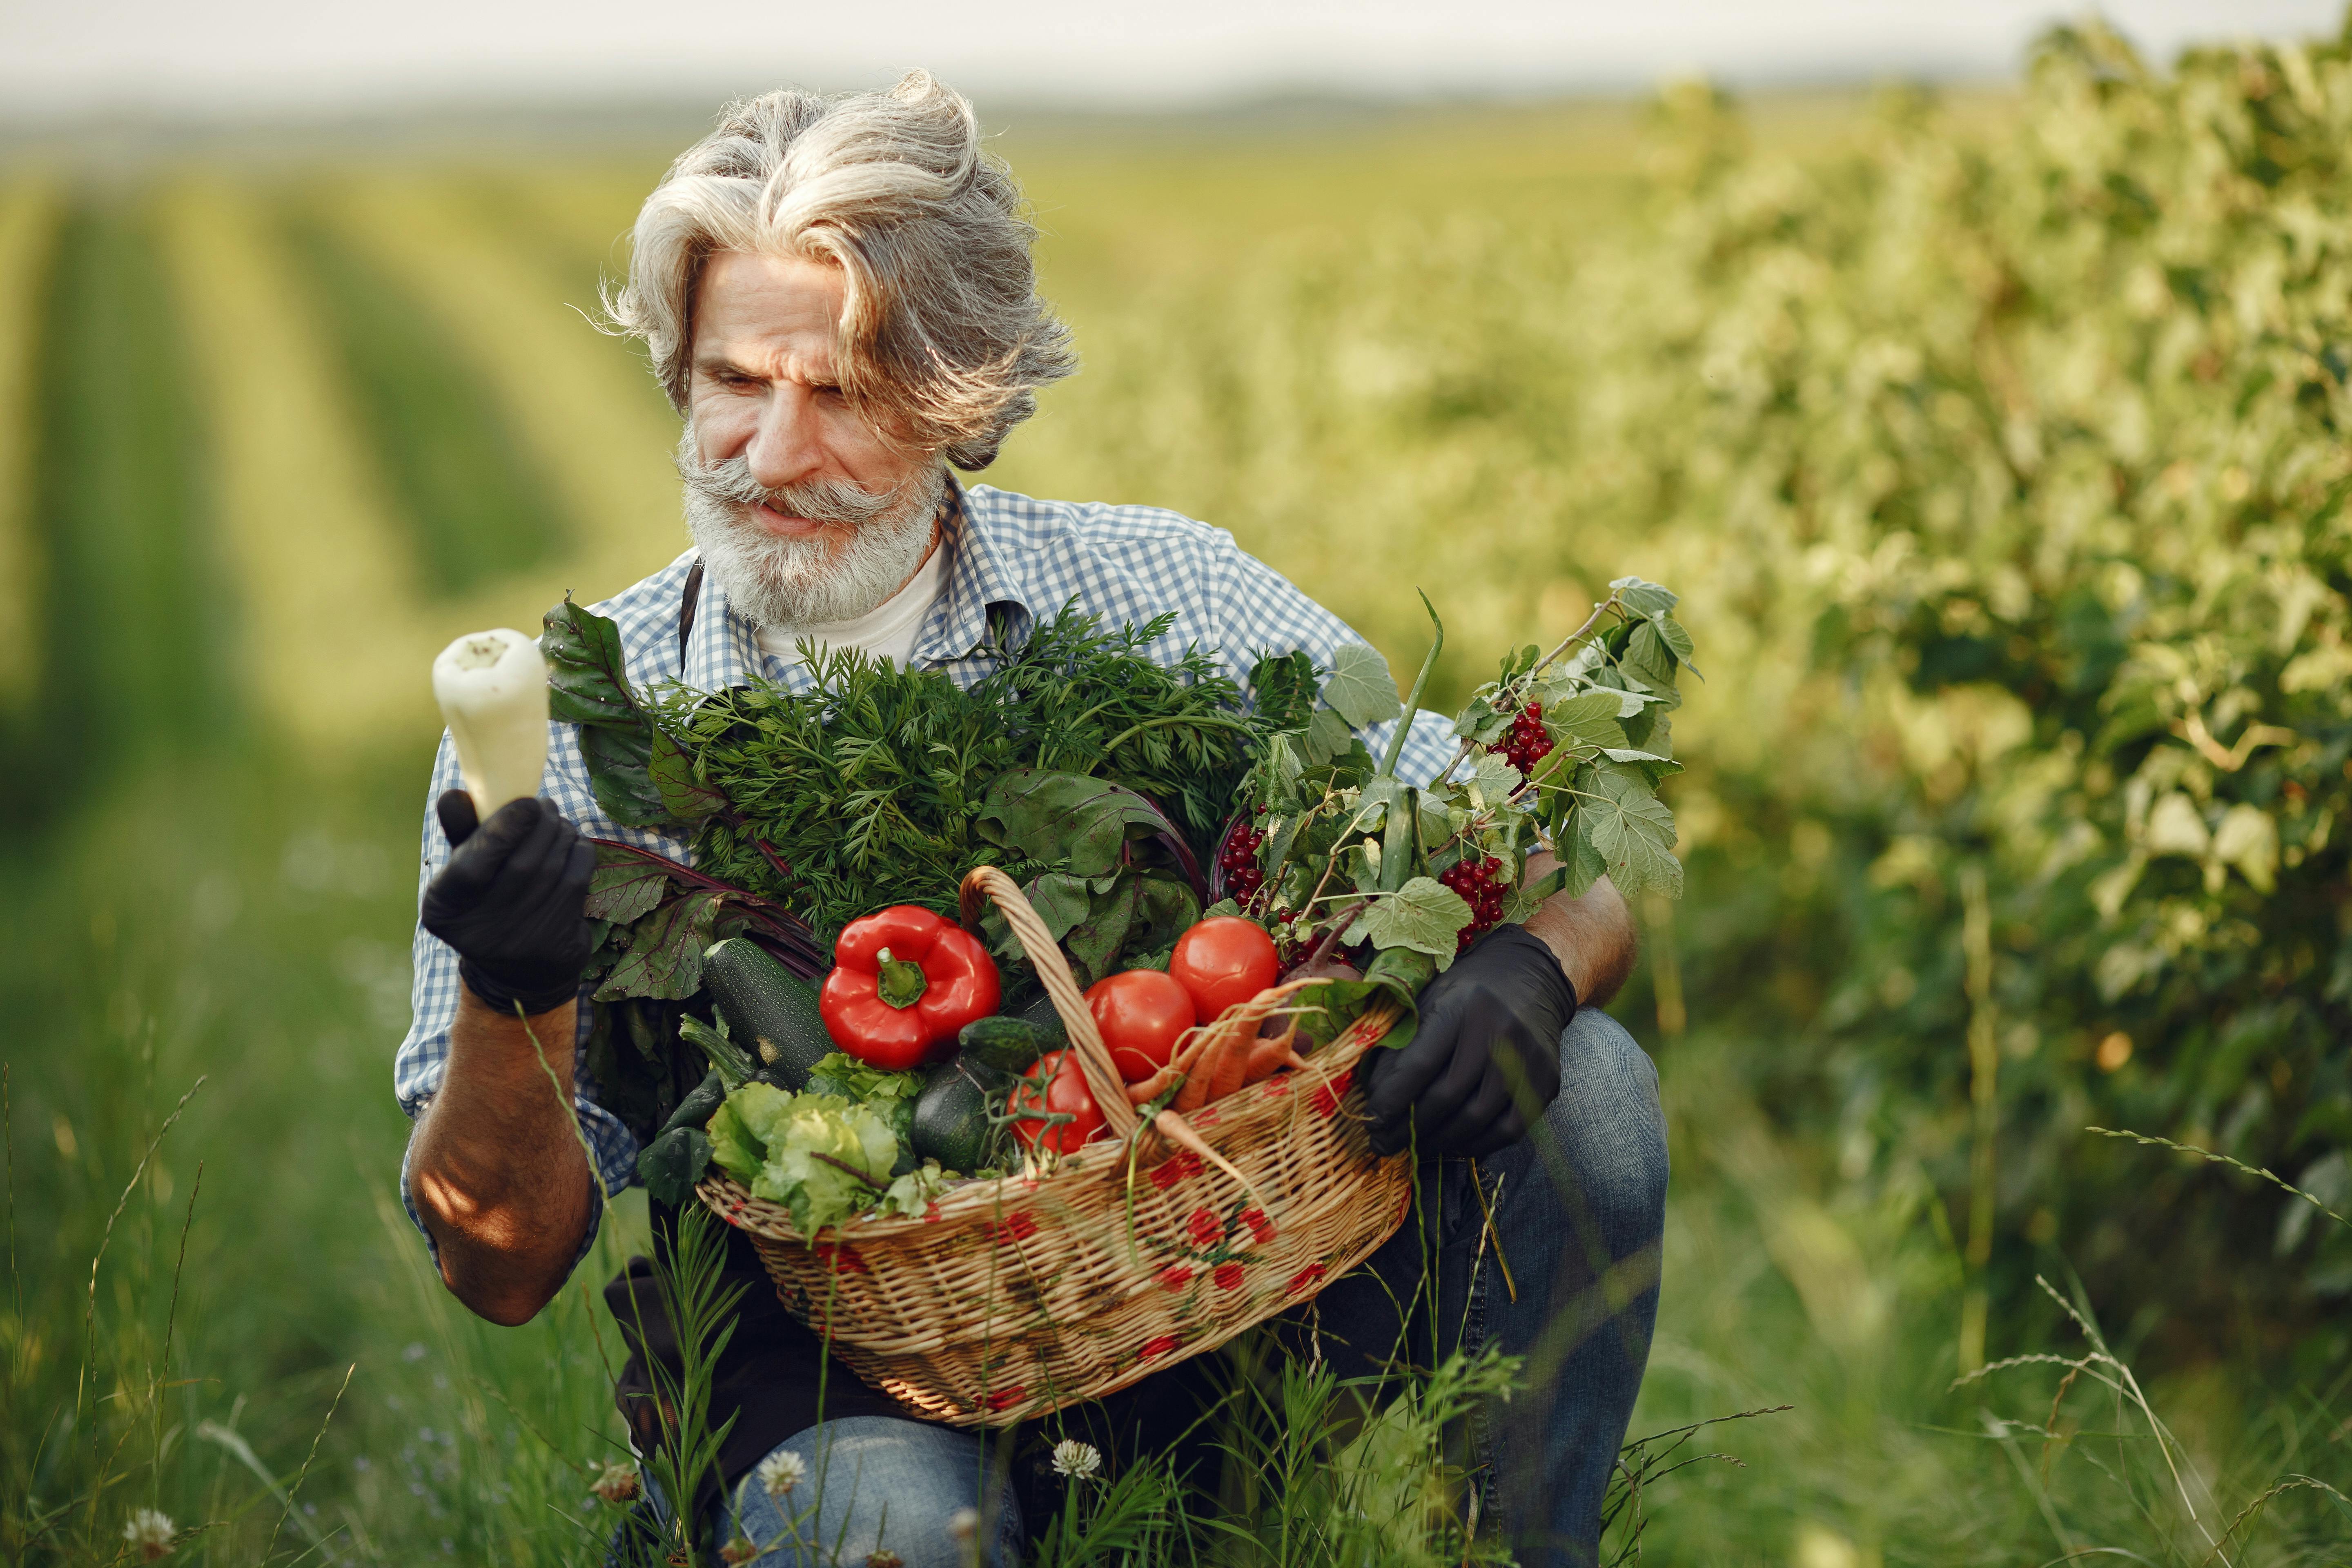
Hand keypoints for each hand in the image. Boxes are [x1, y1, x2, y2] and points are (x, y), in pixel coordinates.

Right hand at [421, 792, 595, 1017]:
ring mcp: (521, 942)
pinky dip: (579, 853)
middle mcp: (480, 931)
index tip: (527, 802)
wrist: (518, 969)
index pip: (472, 866)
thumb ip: (461, 832)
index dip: (503, 829)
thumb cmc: (487, 899)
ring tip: (557, 822)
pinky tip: (572, 844)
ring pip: (554, 869)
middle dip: (541, 825)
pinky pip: (577, 881)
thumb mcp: (465, 869)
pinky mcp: (557, 945)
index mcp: (444, 908)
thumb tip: (454, 794)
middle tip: (545, 805)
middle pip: (522, 864)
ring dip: (562, 834)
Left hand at [1360, 925, 1574, 1158]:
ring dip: (1439, 1141)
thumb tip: (1375, 1099)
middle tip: (1385, 1143)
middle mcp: (1498, 1031)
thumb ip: (1400, 1047)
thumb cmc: (1464, 995)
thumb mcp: (1426, 1004)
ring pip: (1477, 1118)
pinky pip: (1509, 1130)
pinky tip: (1453, 1144)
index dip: (1391, 1100)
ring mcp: (1528, 1058)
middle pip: (1448, 1095)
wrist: (1528, 978)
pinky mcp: (1546, 1080)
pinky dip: (1477, 1144)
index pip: (1420, 1064)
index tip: (1371, 1123)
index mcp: (1460, 1006)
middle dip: (1410, 1128)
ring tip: (1416, 1146)